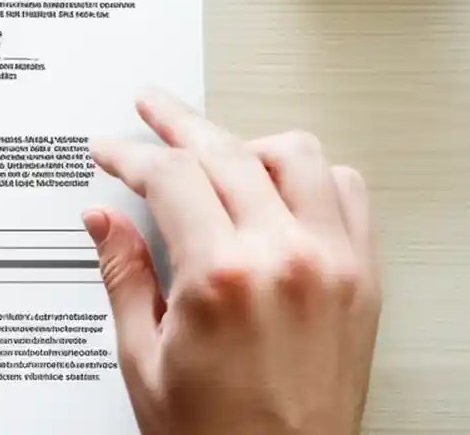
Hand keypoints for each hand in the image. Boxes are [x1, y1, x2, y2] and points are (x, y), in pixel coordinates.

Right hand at [85, 88, 380, 434]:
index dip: (132, 152)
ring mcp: (334, 264)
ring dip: (247, 142)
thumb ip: (123, 275)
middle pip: (225, 148)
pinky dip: (311, 175)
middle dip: (176, 123)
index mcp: (223, 277)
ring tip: (214, 151)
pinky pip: (348, 192)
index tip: (114, 150)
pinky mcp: (364, 279)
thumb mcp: (143, 359)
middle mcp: (286, 258)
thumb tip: (104, 220)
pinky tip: (279, 183)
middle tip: (151, 111)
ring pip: (295, 154)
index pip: (170, 175)